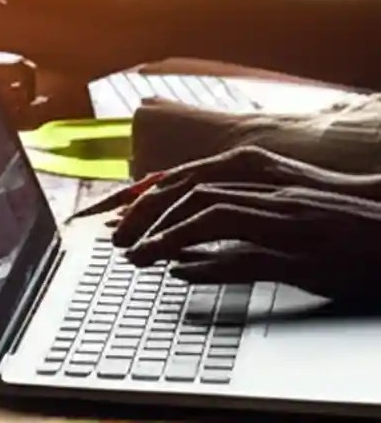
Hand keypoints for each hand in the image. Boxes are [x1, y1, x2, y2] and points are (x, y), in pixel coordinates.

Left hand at [111, 146, 380, 247]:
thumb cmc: (335, 218)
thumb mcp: (276, 205)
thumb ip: (230, 215)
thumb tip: (181, 250)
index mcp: (256, 171)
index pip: (183, 178)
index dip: (141, 197)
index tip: (107, 215)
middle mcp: (266, 187)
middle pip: (188, 191)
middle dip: (143, 215)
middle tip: (115, 239)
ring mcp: (285, 218)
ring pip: (211, 215)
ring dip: (166, 236)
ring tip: (136, 256)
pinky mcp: (303, 252)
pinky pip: (246, 254)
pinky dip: (209, 262)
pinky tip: (180, 271)